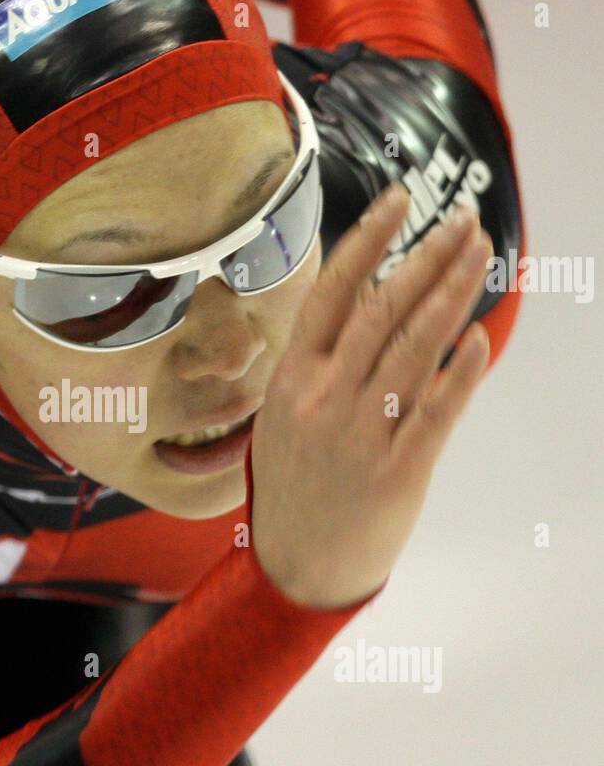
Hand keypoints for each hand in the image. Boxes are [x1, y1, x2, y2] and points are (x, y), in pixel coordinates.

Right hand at [249, 183, 493, 608]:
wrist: (294, 566)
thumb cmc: (295, 483)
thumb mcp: (285, 413)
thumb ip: (321, 359)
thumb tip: (370, 297)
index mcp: (292, 378)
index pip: (332, 292)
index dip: (368, 240)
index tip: (399, 199)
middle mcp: (322, 399)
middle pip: (382, 310)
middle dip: (427, 257)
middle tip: (464, 218)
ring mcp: (359, 434)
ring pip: (412, 350)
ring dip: (451, 296)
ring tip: (480, 254)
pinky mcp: (397, 471)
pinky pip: (433, 413)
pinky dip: (459, 374)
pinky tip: (479, 338)